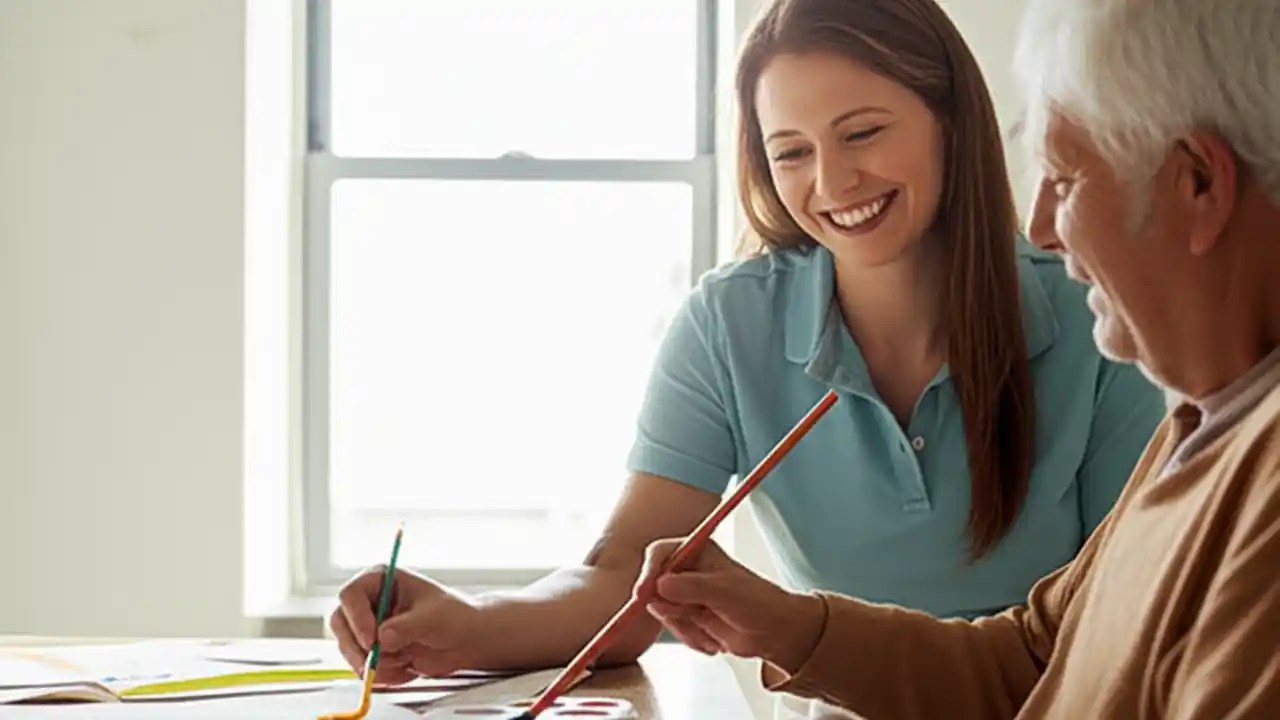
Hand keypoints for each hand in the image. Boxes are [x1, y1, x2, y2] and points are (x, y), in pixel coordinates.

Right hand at [329, 567, 482, 683]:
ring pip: (348, 648)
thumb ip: (407, 626)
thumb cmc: (454, 616)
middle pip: (339, 623)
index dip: (356, 617)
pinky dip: (383, 674)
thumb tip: (383, 637)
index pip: (351, 594)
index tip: (371, 639)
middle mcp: (369, 602)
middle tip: (376, 662)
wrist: (466, 640)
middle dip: (357, 647)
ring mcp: (368, 628)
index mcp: (381, 580)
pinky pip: (362, 667)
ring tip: (406, 659)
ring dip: (375, 662)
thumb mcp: (433, 617)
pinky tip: (407, 668)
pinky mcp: (372, 651)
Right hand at [636, 538, 825, 673]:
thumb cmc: (758, 603)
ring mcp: (687, 594)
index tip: (644, 594)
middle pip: (655, 585)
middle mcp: (688, 570)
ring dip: (684, 627)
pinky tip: (712, 640)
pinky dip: (690, 637)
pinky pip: (673, 628)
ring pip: (663, 611)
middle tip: (691, 616)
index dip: (648, 573)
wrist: (775, 633)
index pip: (660, 553)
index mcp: (697, 551)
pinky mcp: (688, 615)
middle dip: (671, 608)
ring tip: (710, 632)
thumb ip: (691, 588)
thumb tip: (659, 586)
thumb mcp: (724, 592)